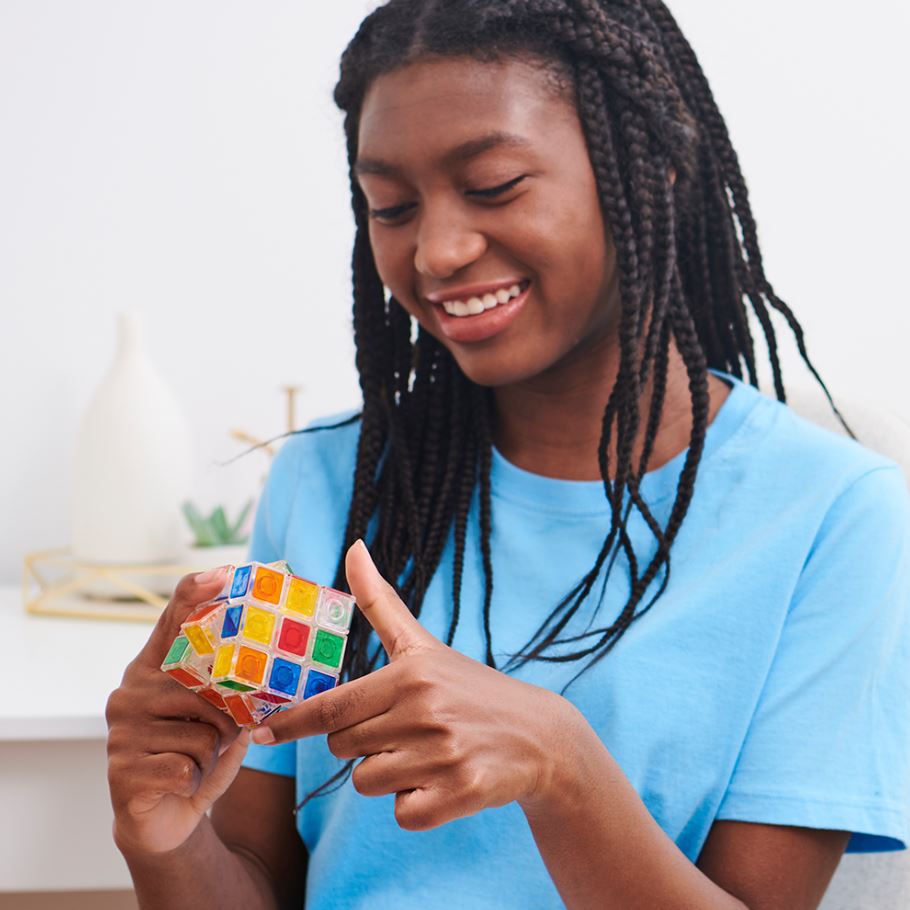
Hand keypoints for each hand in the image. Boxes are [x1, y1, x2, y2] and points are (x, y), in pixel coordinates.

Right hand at [106, 568, 250, 856]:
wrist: (165, 818)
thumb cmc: (197, 754)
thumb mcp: (221, 715)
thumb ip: (233, 687)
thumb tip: (275, 658)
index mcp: (154, 668)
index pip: (173, 619)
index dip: (196, 592)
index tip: (224, 573)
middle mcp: (130, 690)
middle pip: (205, 689)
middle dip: (224, 721)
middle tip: (214, 738)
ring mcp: (121, 729)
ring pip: (201, 733)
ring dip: (210, 755)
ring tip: (193, 760)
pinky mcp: (121, 769)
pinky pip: (185, 767)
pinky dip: (194, 779)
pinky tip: (178, 782)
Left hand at [252, 540, 580, 830]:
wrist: (539, 735)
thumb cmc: (468, 687)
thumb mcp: (423, 644)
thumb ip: (379, 601)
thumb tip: (353, 546)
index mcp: (409, 675)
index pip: (333, 707)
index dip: (293, 722)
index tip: (261, 733)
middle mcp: (423, 713)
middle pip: (343, 748)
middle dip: (362, 743)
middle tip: (402, 730)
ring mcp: (443, 756)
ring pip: (367, 783)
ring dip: (389, 775)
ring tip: (426, 754)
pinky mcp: (460, 794)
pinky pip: (402, 814)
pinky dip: (416, 805)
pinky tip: (443, 781)